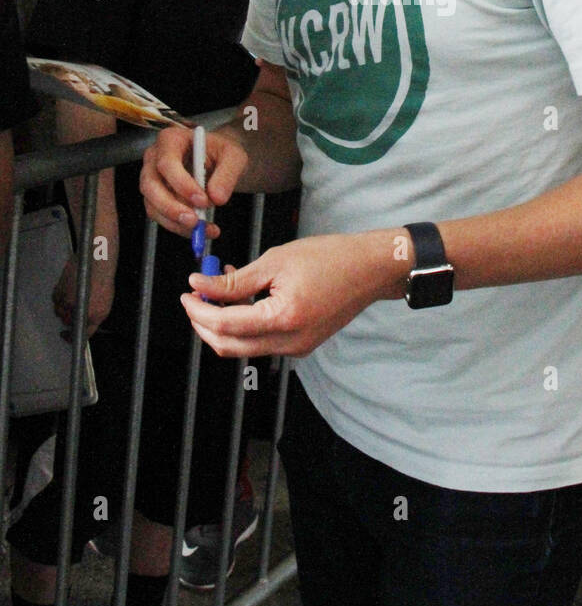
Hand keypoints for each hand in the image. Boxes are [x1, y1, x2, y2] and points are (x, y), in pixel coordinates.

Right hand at [52, 255, 114, 338]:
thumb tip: (83, 321)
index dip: (72, 338)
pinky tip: (67, 287)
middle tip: (72, 306)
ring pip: (59, 312)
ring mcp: (70, 303)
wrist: (97, 262)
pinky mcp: (61, 292)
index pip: (84, 335)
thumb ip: (94, 314)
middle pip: (69, 322)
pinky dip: (59, 296)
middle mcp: (82, 311)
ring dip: (63, 306)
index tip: (66, 335)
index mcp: (97, 316)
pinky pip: (55, 299)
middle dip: (69, 317)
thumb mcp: (104, 301)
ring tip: (71, 293)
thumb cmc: (103, 279)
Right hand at [140, 125, 247, 237]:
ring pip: (153, 205)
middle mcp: (155, 158)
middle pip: (151, 186)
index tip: (202, 200)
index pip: (167, 163)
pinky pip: (161, 216)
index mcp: (171, 139)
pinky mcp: (155, 197)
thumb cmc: (221, 152)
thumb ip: (227, 174)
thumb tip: (217, 197)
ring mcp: (152, 178)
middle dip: (171, 207)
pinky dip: (179, 227)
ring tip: (203, 230)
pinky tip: (201, 230)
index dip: (182, 184)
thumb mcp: (233, 156)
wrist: (218, 160)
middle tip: (195, 221)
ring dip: (176, 222)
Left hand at [181, 231, 398, 357]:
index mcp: (283, 319)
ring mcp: (296, 348)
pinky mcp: (301, 344)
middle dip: (204, 323)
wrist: (369, 269)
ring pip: (243, 347)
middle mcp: (289, 342)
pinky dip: (244, 324)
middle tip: (194, 297)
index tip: (187, 292)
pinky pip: (261, 341)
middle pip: (228, 346)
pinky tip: (242, 297)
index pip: (224, 325)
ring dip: (223, 323)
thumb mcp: (275, 260)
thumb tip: (200, 285)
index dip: (198, 310)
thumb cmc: (330, 258)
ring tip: (219, 290)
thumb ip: (234, 280)